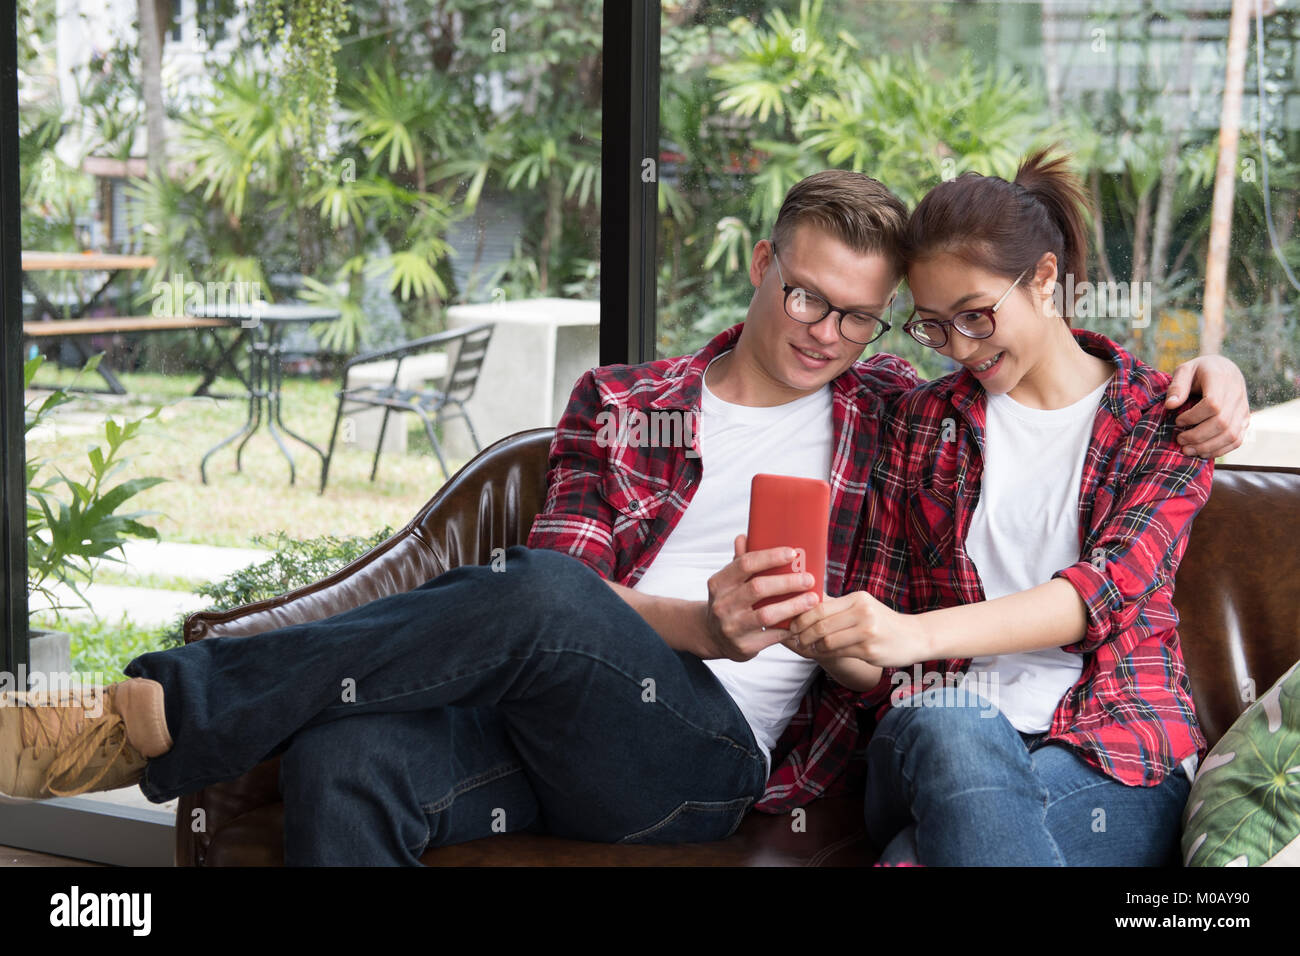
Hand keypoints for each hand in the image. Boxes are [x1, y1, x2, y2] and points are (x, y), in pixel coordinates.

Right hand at [701, 535, 820, 661]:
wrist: (712, 636)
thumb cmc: (729, 602)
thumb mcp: (728, 582)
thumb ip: (739, 562)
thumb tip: (744, 536)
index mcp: (719, 583)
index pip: (745, 564)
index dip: (770, 557)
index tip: (793, 553)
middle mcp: (722, 604)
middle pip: (758, 587)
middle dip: (788, 582)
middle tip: (809, 579)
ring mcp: (731, 627)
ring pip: (767, 614)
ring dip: (794, 605)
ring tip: (813, 600)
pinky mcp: (743, 646)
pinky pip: (772, 636)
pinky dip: (789, 627)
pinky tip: (802, 620)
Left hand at [783, 590, 931, 668]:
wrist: (915, 636)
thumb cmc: (882, 622)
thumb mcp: (863, 607)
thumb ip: (837, 608)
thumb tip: (802, 607)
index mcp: (857, 598)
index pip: (819, 606)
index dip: (801, 616)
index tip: (791, 624)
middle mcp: (862, 611)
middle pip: (820, 623)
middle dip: (802, 633)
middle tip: (794, 639)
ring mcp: (867, 631)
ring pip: (826, 640)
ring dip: (812, 647)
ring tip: (806, 648)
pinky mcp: (869, 649)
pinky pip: (838, 653)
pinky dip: (824, 655)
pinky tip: (821, 654)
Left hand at [1166, 354, 1249, 458]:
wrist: (1225, 369)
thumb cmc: (1200, 371)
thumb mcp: (1185, 370)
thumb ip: (1177, 386)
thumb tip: (1170, 406)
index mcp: (1221, 379)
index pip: (1213, 404)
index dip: (1193, 417)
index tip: (1177, 421)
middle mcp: (1237, 394)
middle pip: (1222, 423)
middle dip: (1197, 436)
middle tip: (1179, 440)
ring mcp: (1243, 409)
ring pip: (1231, 435)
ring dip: (1208, 447)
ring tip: (1188, 450)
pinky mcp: (1245, 420)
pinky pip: (1237, 440)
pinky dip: (1220, 450)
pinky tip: (1202, 452)